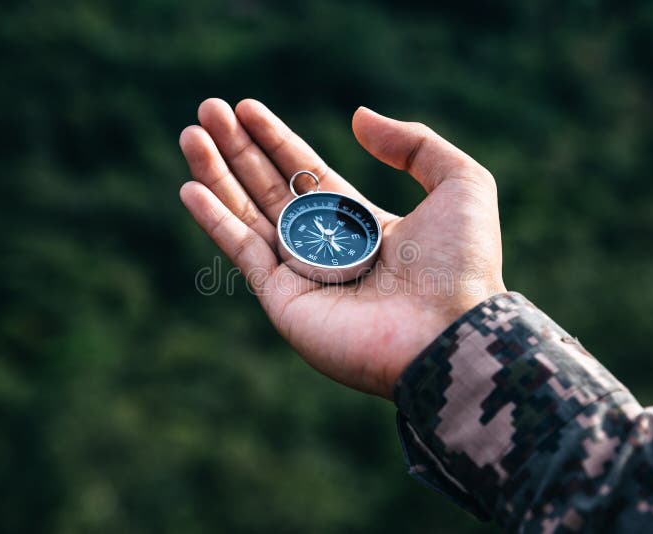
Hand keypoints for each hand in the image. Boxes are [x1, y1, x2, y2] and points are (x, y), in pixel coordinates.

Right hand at [179, 99, 504, 398]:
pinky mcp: (284, 301)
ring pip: (248, 215)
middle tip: (207, 109)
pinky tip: (190, 187)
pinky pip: (242, 253)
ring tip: (190, 134)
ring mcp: (303, 275)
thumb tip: (358, 117)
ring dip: (217, 175)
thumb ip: (413, 144)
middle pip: (271, 188)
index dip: (276, 139)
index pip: (307, 172)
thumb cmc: (462, 261)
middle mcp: (328, 247)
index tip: (245, 108)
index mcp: (363, 222)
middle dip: (238, 149)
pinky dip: (215, 221)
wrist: (450, 332)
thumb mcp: (459, 182)